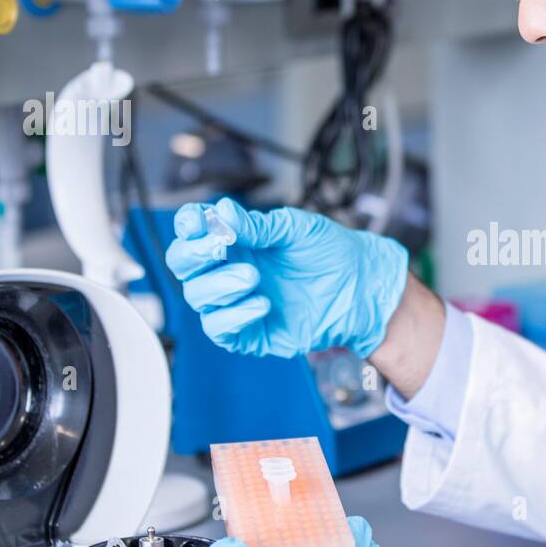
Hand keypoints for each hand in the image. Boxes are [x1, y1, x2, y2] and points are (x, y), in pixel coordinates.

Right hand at [164, 198, 407, 358]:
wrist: (362, 287)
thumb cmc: (331, 253)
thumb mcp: (296, 229)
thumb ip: (258, 225)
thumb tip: (223, 213)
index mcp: (236, 240)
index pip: (193, 231)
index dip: (188, 225)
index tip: (199, 221)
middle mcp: (229, 269)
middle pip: (183, 264)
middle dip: (194, 255)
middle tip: (218, 247)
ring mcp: (237, 301)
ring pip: (198, 297)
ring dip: (218, 285)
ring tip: (253, 277)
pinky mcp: (249, 332)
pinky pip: (221, 329)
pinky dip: (233, 316)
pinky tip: (261, 304)